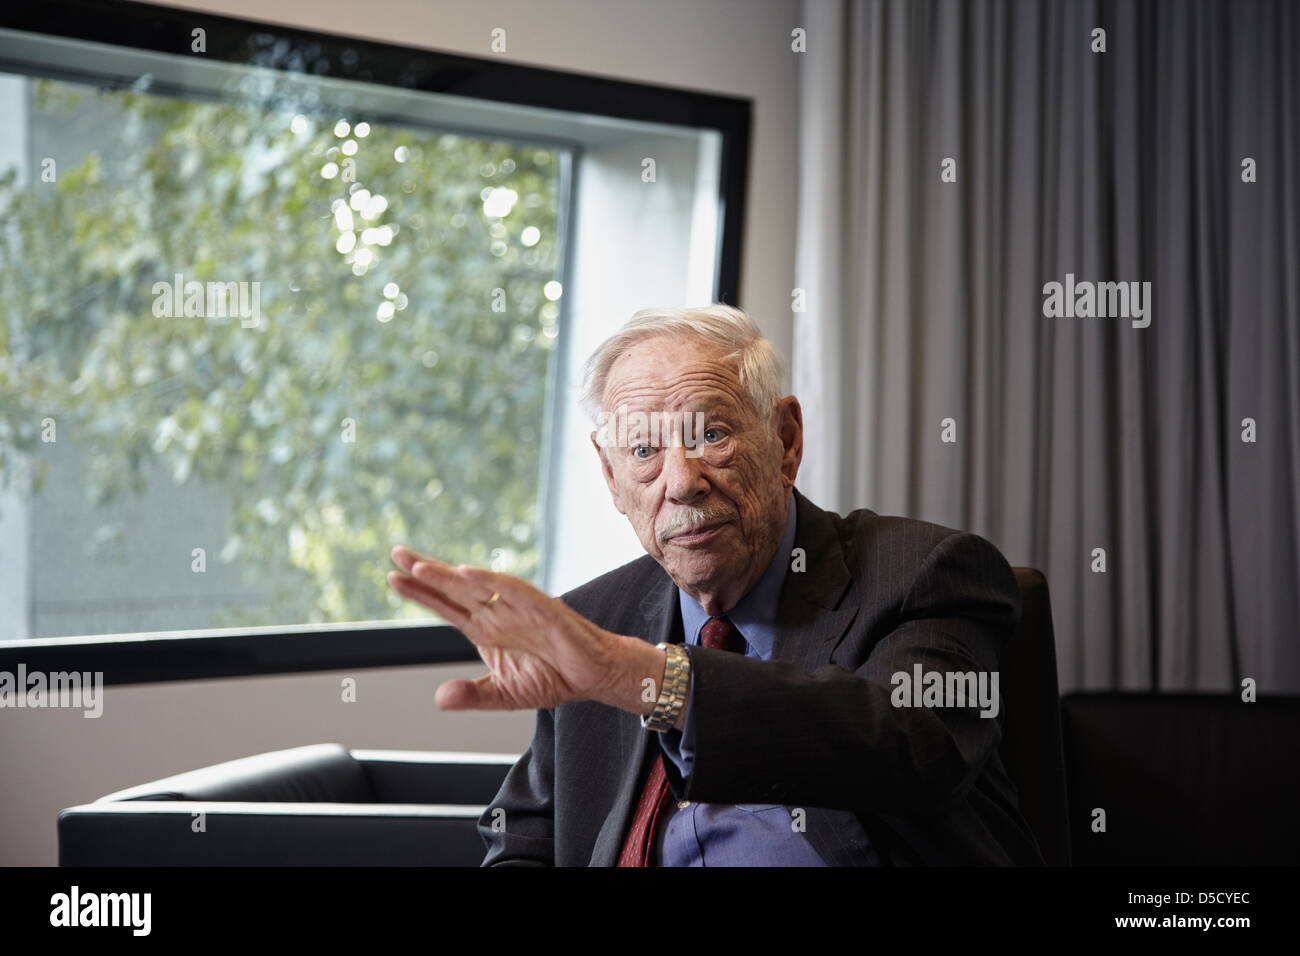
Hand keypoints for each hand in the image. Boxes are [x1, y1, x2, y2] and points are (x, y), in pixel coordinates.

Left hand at [388, 545, 664, 714]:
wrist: (596, 676)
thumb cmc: (554, 677)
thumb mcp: (505, 695)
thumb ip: (473, 695)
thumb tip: (439, 697)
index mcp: (486, 629)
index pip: (446, 606)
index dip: (421, 592)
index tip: (393, 577)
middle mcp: (498, 613)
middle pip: (455, 588)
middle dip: (425, 571)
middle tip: (396, 552)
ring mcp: (519, 609)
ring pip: (479, 587)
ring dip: (450, 576)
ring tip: (421, 566)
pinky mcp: (544, 610)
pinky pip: (515, 593)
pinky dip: (492, 582)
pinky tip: (470, 573)